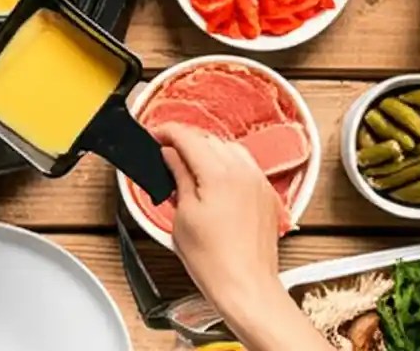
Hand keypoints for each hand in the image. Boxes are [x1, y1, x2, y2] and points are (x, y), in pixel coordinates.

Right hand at [152, 124, 281, 313]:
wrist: (246, 287)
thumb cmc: (214, 261)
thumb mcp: (183, 215)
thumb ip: (178, 176)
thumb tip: (169, 155)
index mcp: (219, 173)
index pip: (188, 137)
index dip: (165, 132)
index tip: (153, 136)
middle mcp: (244, 172)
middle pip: (209, 139)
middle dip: (185, 142)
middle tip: (164, 154)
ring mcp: (258, 182)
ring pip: (229, 148)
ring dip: (207, 150)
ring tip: (188, 167)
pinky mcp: (265, 194)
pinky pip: (244, 165)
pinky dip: (226, 164)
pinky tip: (212, 180)